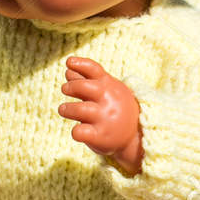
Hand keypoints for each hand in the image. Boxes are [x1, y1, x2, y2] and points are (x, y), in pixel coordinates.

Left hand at [59, 56, 142, 174]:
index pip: (94, 70)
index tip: (68, 63)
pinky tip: (78, 131)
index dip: (80, 64)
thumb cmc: (115, 108)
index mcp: (109, 86)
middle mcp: (108, 100)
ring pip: (79, 110)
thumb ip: (87, 79)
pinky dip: (76, 132)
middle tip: (65, 89)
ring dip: (67, 109)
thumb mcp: (107, 90)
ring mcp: (104, 118)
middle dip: (70, 87)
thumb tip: (68, 69)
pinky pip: (81, 132)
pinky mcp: (100, 136)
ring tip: (64, 109)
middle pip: (83, 87)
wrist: (135, 135)